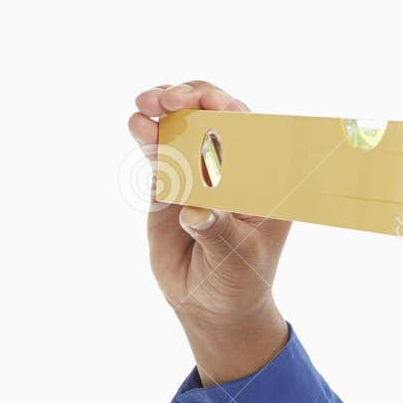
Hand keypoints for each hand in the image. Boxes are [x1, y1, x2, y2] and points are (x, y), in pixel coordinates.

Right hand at [129, 81, 289, 384]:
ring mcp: (200, 169)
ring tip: (147, 104)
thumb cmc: (238, 279)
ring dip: (165, 106)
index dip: (231, 110)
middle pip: (216, 115)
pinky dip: (147, 132)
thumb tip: (197, 213)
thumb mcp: (235, 258)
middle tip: (171, 100)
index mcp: (265, 178)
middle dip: (194, 98)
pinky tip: (138, 123)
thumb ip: (218, 231)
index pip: (253, 131)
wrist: (209, 303)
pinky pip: (159, 147)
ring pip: (184, 123)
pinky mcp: (170, 179)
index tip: (211, 104)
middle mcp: (234, 166)